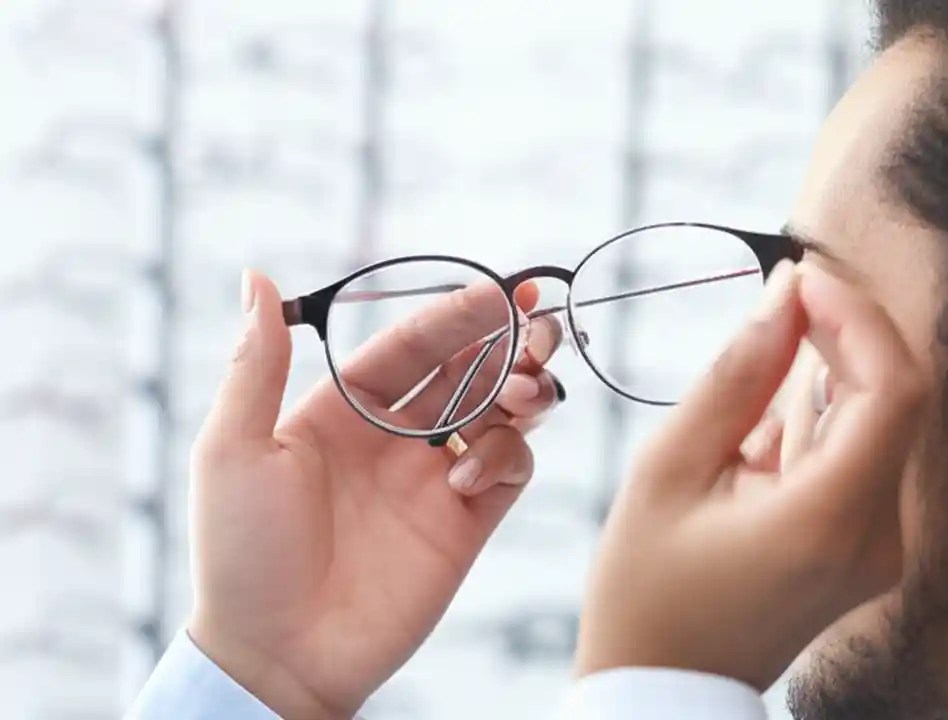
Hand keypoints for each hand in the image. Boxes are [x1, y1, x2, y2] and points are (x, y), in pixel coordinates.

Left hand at [187, 270, 563, 718]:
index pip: (412, 345)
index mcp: (343, 410)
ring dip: (522, 389)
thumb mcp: (233, 450)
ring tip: (526, 389)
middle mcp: (395, 438)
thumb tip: (255, 276)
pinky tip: (465, 479)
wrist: (279, 655)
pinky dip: (503, 458)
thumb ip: (256, 363)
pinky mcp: (466, 524)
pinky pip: (508, 469)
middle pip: (468, 370)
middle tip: (538, 321)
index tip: (498, 292)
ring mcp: (434, 480)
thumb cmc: (242, 554)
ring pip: (500, 413)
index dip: (456, 314)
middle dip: (506, 341)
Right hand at [574, 261, 928, 690]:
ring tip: (776, 334)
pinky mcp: (865, 547)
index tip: (803, 276)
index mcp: (831, 519)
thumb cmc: (648, 586)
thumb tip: (783, 296)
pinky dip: (826, 413)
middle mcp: (877, 537)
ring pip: (884, 422)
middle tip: (788, 291)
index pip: (893, 386)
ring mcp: (879, 548)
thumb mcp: (670, 468)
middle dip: (850, 330)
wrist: (663, 685)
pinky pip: (862, 455)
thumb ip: (736, 375)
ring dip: (838, 367)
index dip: (857, 315)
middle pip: (899, 397)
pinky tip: (772, 405)